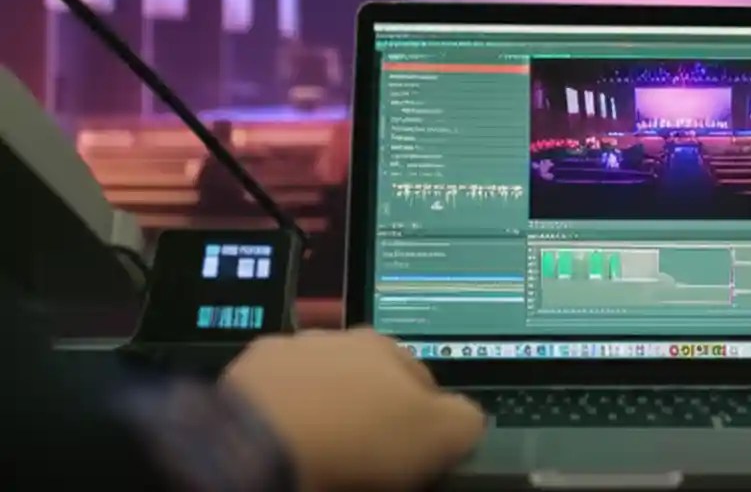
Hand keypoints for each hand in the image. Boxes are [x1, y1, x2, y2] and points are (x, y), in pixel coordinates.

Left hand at [222, 328, 485, 490]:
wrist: (259, 446)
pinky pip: (271, 397)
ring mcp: (288, 353)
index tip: (413, 450)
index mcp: (389, 347)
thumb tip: (468, 420)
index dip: (422, 418)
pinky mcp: (243, 376)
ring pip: (316, 382)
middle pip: (365, 377)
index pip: (421, 379)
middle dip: (367, 407)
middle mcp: (338, 339)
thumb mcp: (440, 436)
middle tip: (364, 452)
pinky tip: (282, 443)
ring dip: (321, 406)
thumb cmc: (356, 439)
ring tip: (318, 449)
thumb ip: (465, 420)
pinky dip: (277, 416)